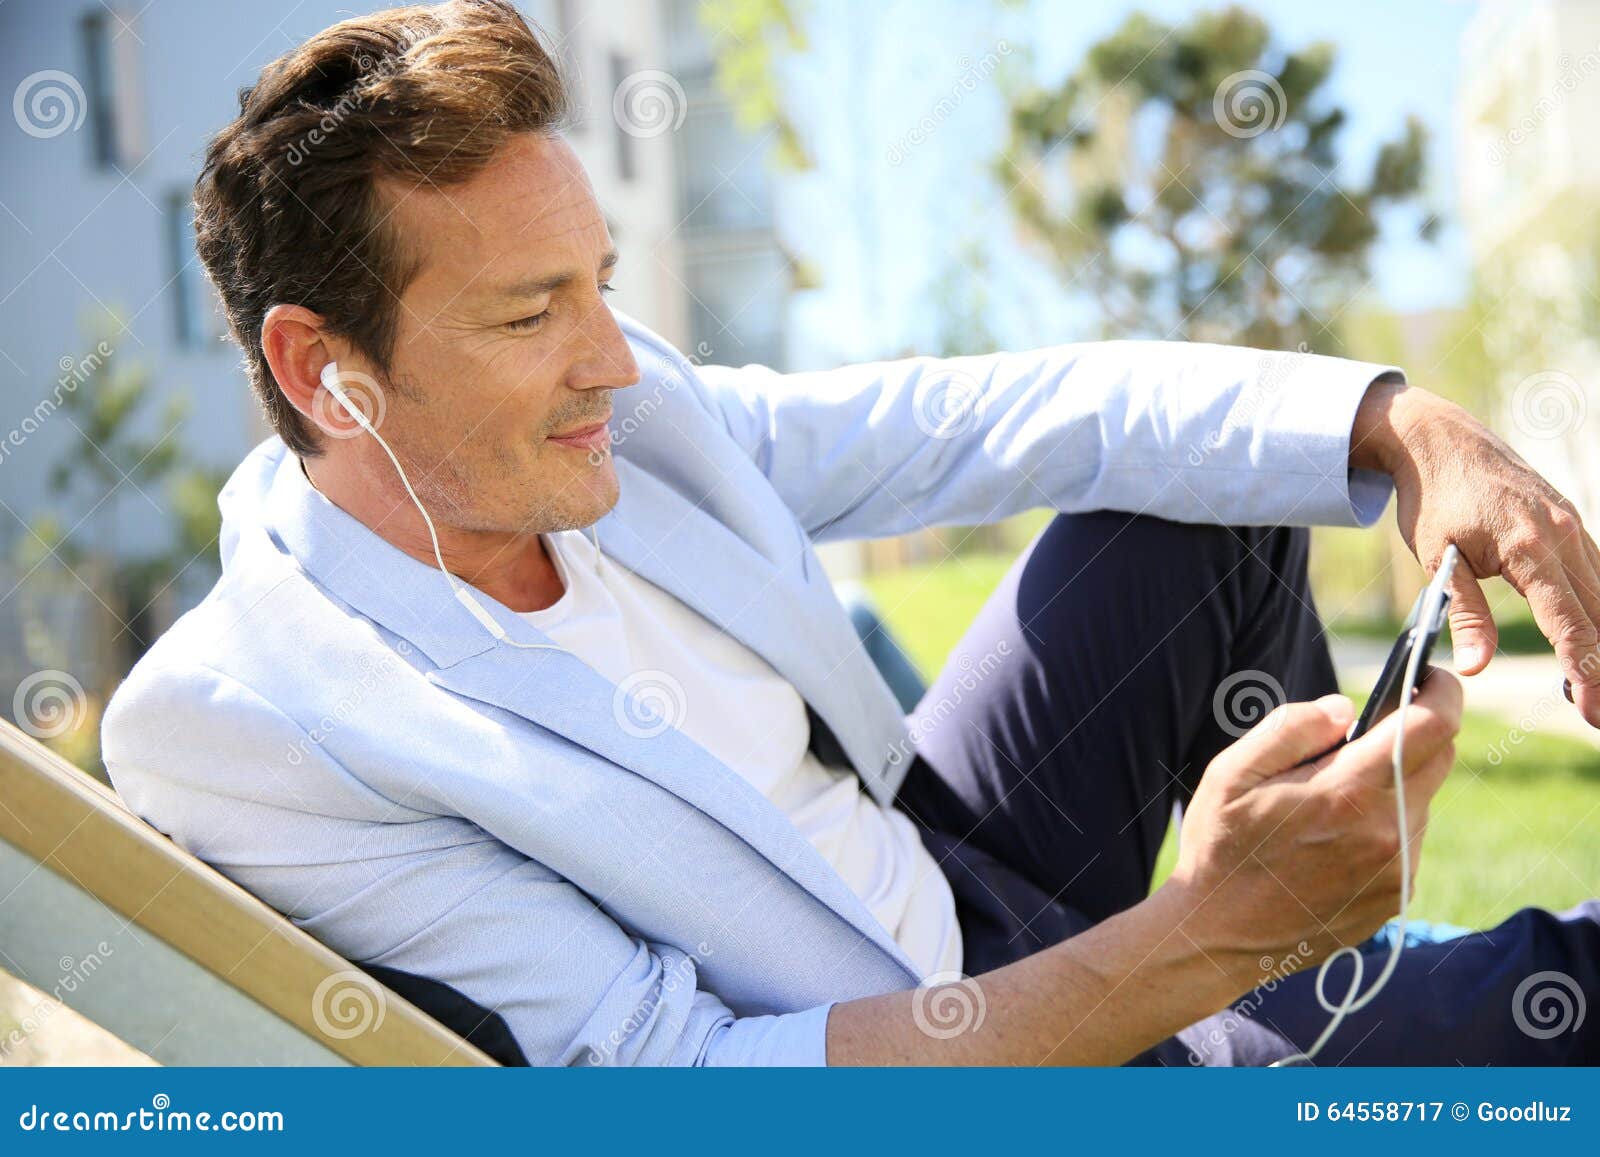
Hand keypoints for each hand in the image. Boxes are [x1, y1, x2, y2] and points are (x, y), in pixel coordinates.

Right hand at [1164, 674, 1460, 985]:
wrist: (1217, 936)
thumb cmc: (1220, 848)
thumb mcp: (1232, 773)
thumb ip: (1291, 728)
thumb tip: (1345, 707)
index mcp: (1346, 795)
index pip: (1431, 726)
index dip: (1442, 689)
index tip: (1431, 674)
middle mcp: (1386, 835)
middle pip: (1438, 759)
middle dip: (1411, 733)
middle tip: (1362, 734)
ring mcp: (1397, 872)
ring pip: (1420, 799)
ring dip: (1392, 784)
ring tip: (1329, 799)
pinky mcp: (1396, 897)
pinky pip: (1408, 839)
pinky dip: (1384, 822)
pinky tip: (1334, 836)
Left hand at [1352, 378, 1599, 726]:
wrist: (1440, 439)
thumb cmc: (1432, 499)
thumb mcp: (1437, 558)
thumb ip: (1463, 612)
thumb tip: (1476, 667)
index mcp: (1531, 548)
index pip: (1570, 623)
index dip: (1585, 671)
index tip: (1592, 710)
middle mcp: (1564, 536)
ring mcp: (1574, 527)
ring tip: (1595, 691)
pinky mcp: (1572, 524)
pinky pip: (1599, 574)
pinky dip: (1599, 612)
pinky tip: (1592, 642)